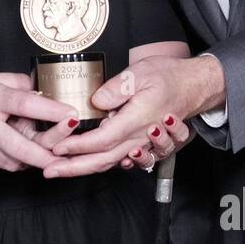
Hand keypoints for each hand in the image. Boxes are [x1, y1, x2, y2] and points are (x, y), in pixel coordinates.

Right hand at [0, 65, 75, 171]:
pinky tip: (15, 155)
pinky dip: (7, 161)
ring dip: (28, 161)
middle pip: (22, 148)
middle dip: (47, 156)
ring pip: (10, 162)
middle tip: (65, 157)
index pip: (27, 104)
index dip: (52, 111)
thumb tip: (38, 89)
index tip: (71, 114)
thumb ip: (12, 83)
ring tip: (43, 156)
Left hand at [43, 55, 222, 176]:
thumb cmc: (169, 76)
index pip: (101, 140)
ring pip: (112, 163)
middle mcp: (141, 137)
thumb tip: (96, 100)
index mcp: (137, 120)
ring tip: (62, 169)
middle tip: (49, 170)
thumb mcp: (140, 73)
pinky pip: (124, 161)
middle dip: (73, 168)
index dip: (77, 146)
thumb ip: (117, 88)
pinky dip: (106, 167)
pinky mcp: (147, 145)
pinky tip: (88, 166)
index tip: (57, 147)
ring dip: (86, 169)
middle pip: (103, 159)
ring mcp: (145, 144)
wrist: (196, 86)